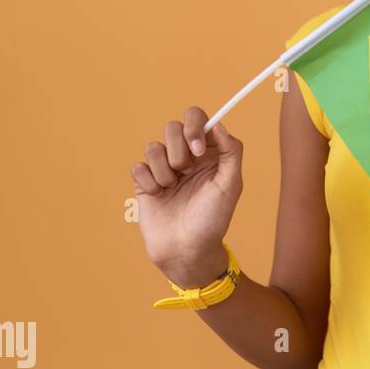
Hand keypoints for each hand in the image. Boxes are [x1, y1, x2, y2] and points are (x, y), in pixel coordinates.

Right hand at [130, 107, 243, 286]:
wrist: (187, 250)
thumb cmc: (213, 219)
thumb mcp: (232, 185)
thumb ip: (231, 151)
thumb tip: (219, 124)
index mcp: (209, 153)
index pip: (197, 119)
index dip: (194, 126)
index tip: (197, 148)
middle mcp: (186, 157)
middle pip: (172, 127)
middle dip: (178, 150)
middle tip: (186, 171)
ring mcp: (164, 168)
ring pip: (153, 146)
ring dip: (164, 170)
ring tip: (173, 188)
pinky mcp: (144, 182)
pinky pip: (138, 167)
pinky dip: (149, 182)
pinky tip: (159, 196)